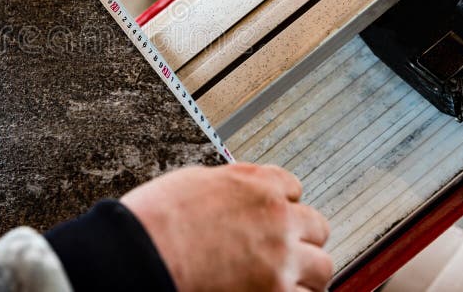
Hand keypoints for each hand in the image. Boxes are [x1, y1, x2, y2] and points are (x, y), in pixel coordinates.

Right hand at [121, 164, 332, 291]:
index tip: (276, 216)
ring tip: (286, 279)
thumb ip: (228, 188)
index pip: (293, 187)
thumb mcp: (194, 182)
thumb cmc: (155, 220)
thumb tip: (234, 196)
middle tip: (284, 251)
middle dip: (301, 238)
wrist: (140, 255)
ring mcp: (280, 259)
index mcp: (255, 184)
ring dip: (306, 272)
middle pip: (316, 226)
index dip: (282, 204)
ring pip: (321, 266)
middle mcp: (276, 218)